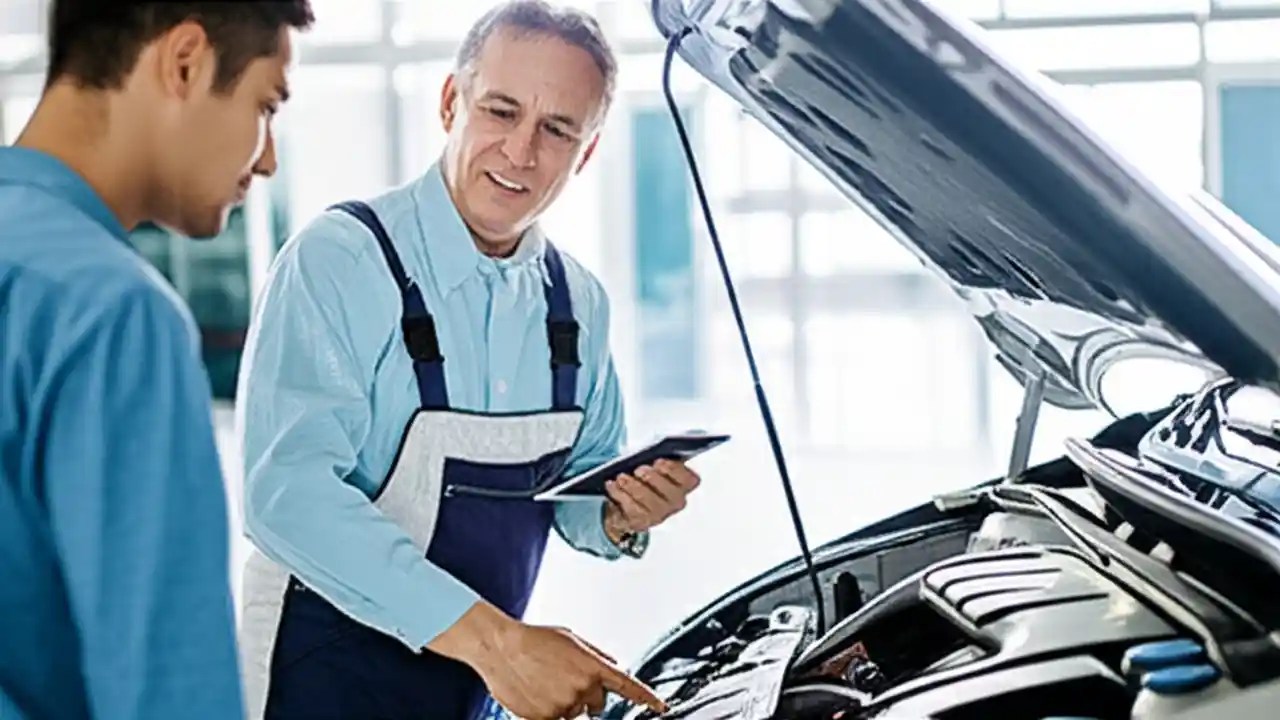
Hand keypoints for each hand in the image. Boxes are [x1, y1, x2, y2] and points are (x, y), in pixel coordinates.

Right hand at [429, 601, 666, 718]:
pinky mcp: (545, 718)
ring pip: (575, 713)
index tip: (662, 707)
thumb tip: (614, 664)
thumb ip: (597, 655)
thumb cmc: (534, 639)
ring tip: (545, 682)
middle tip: (565, 679)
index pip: (629, 686)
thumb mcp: (572, 639)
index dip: (648, 699)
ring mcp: (565, 706)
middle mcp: (583, 688)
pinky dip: (549, 711)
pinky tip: (536, 692)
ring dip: (565, 702)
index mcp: (593, 666)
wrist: (502, 647)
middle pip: (598, 704)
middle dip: (588, 697)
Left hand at [604, 458, 700, 538]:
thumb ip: (656, 459)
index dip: (675, 470)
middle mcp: (676, 502)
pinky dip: (620, 494)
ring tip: (621, 477)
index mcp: (685, 485)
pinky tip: (612, 485)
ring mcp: (660, 514)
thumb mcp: (653, 465)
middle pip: (670, 492)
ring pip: (649, 501)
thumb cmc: (645, 478)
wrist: (628, 502)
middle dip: (653, 479)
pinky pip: (631, 508)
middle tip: (639, 469)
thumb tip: (646, 453)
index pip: (689, 479)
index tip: (658, 461)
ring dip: (633, 487)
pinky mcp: (642, 522)